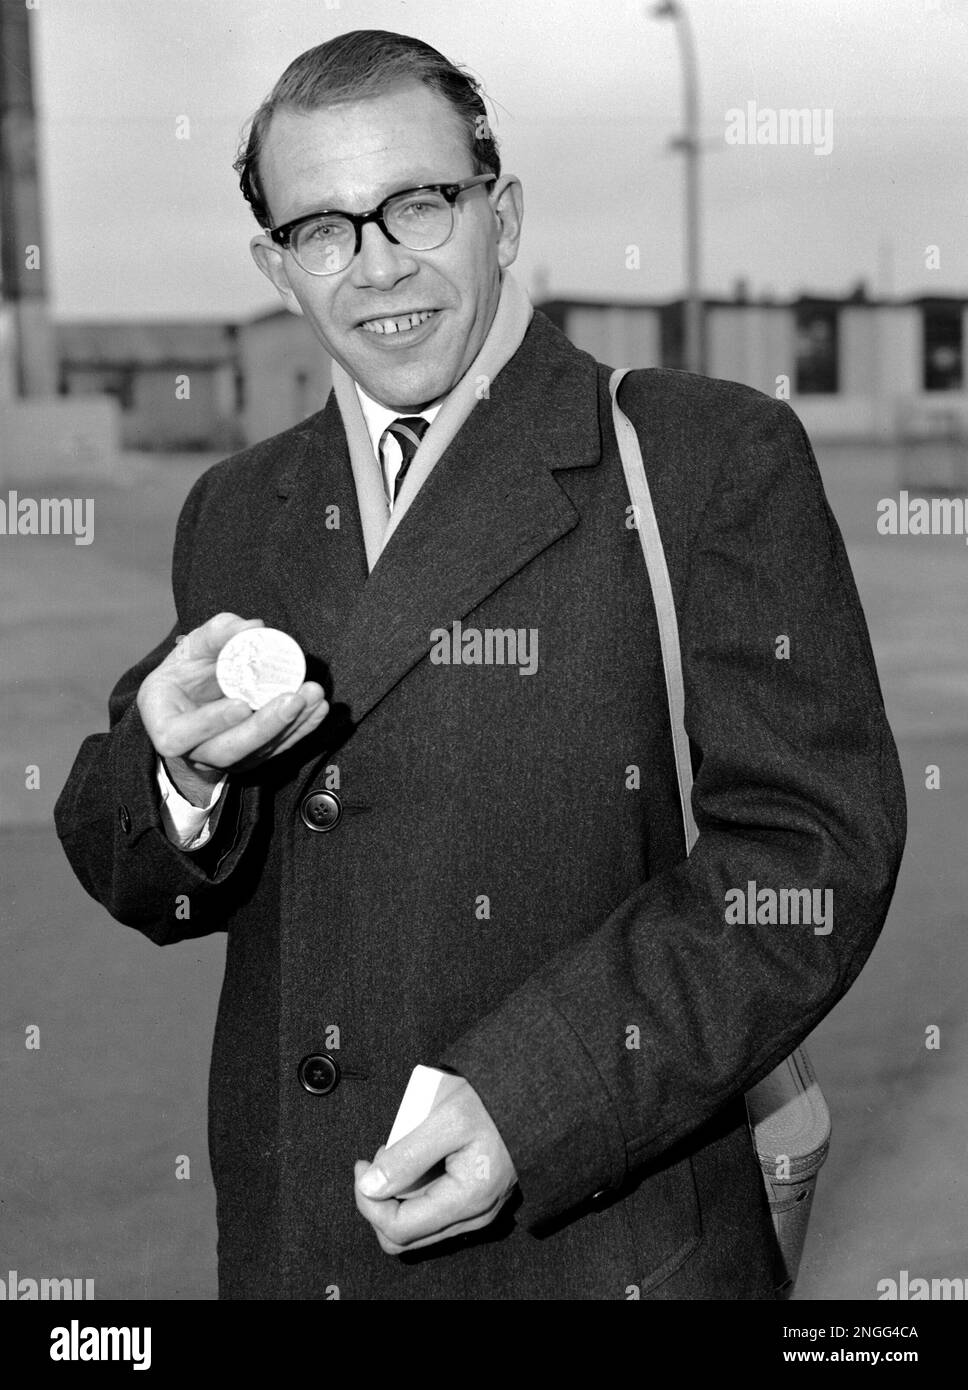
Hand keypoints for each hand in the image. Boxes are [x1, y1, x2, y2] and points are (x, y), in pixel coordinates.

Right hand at [137, 612, 328, 803]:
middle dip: (264, 726)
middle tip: (293, 699)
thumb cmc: (186, 672)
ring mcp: (225, 758)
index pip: (180, 735)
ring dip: (290, 725)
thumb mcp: (191, 648)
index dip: (212, 722)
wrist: (194, 698)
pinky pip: (278, 747)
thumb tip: (253, 627)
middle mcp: (195, 750)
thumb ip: (216, 635)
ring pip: (258, 752)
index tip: (241, 704)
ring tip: (312, 697)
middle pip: (229, 750)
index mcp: (166, 725)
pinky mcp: (252, 758)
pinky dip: (301, 728)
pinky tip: (317, 708)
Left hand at [353, 1079, 517, 1254]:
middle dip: (381, 1200)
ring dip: (398, 1193)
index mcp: (467, 1200)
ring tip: (401, 1151)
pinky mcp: (476, 1201)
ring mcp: (476, 1212)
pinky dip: (415, 1189)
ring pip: (416, 1224)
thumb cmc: (494, 1104)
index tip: (363, 1165)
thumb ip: (406, 1156)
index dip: (369, 1201)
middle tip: (382, 1158)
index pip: (398, 1228)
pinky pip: (433, 1210)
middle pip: (404, 1235)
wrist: (533, 1098)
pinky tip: (418, 1157)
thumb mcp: (446, 1119)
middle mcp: (473, 1216)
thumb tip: (370, 1185)